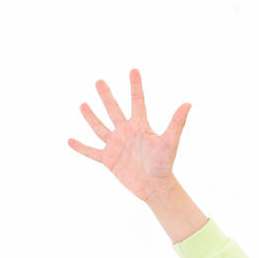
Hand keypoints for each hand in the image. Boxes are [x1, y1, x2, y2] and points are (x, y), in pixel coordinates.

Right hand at [67, 68, 191, 201]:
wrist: (155, 187)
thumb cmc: (164, 165)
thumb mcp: (170, 142)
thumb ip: (176, 122)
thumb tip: (188, 104)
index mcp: (140, 126)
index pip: (137, 101)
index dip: (135, 86)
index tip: (134, 70)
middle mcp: (126, 132)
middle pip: (114, 110)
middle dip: (106, 96)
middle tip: (99, 81)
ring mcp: (116, 145)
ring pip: (100, 127)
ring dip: (91, 117)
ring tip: (82, 104)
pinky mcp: (109, 160)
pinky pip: (91, 152)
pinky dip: (81, 147)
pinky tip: (70, 140)